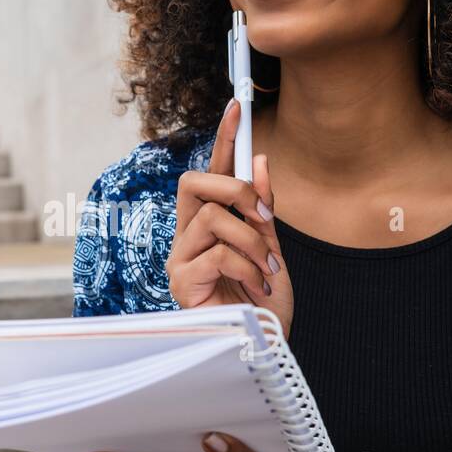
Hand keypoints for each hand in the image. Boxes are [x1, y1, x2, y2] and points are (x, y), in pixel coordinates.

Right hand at [166, 99, 292, 338]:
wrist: (267, 345)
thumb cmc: (263, 302)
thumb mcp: (272, 247)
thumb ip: (262, 208)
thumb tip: (258, 159)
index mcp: (207, 226)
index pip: (210, 174)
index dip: (222, 140)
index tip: (238, 107)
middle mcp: (186, 238)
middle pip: (194, 183)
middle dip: (235, 191)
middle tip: (264, 218)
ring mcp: (179, 259)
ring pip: (211, 217)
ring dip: (251, 241)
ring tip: (267, 270)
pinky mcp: (181, 281)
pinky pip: (216, 251)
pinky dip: (247, 265)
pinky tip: (258, 285)